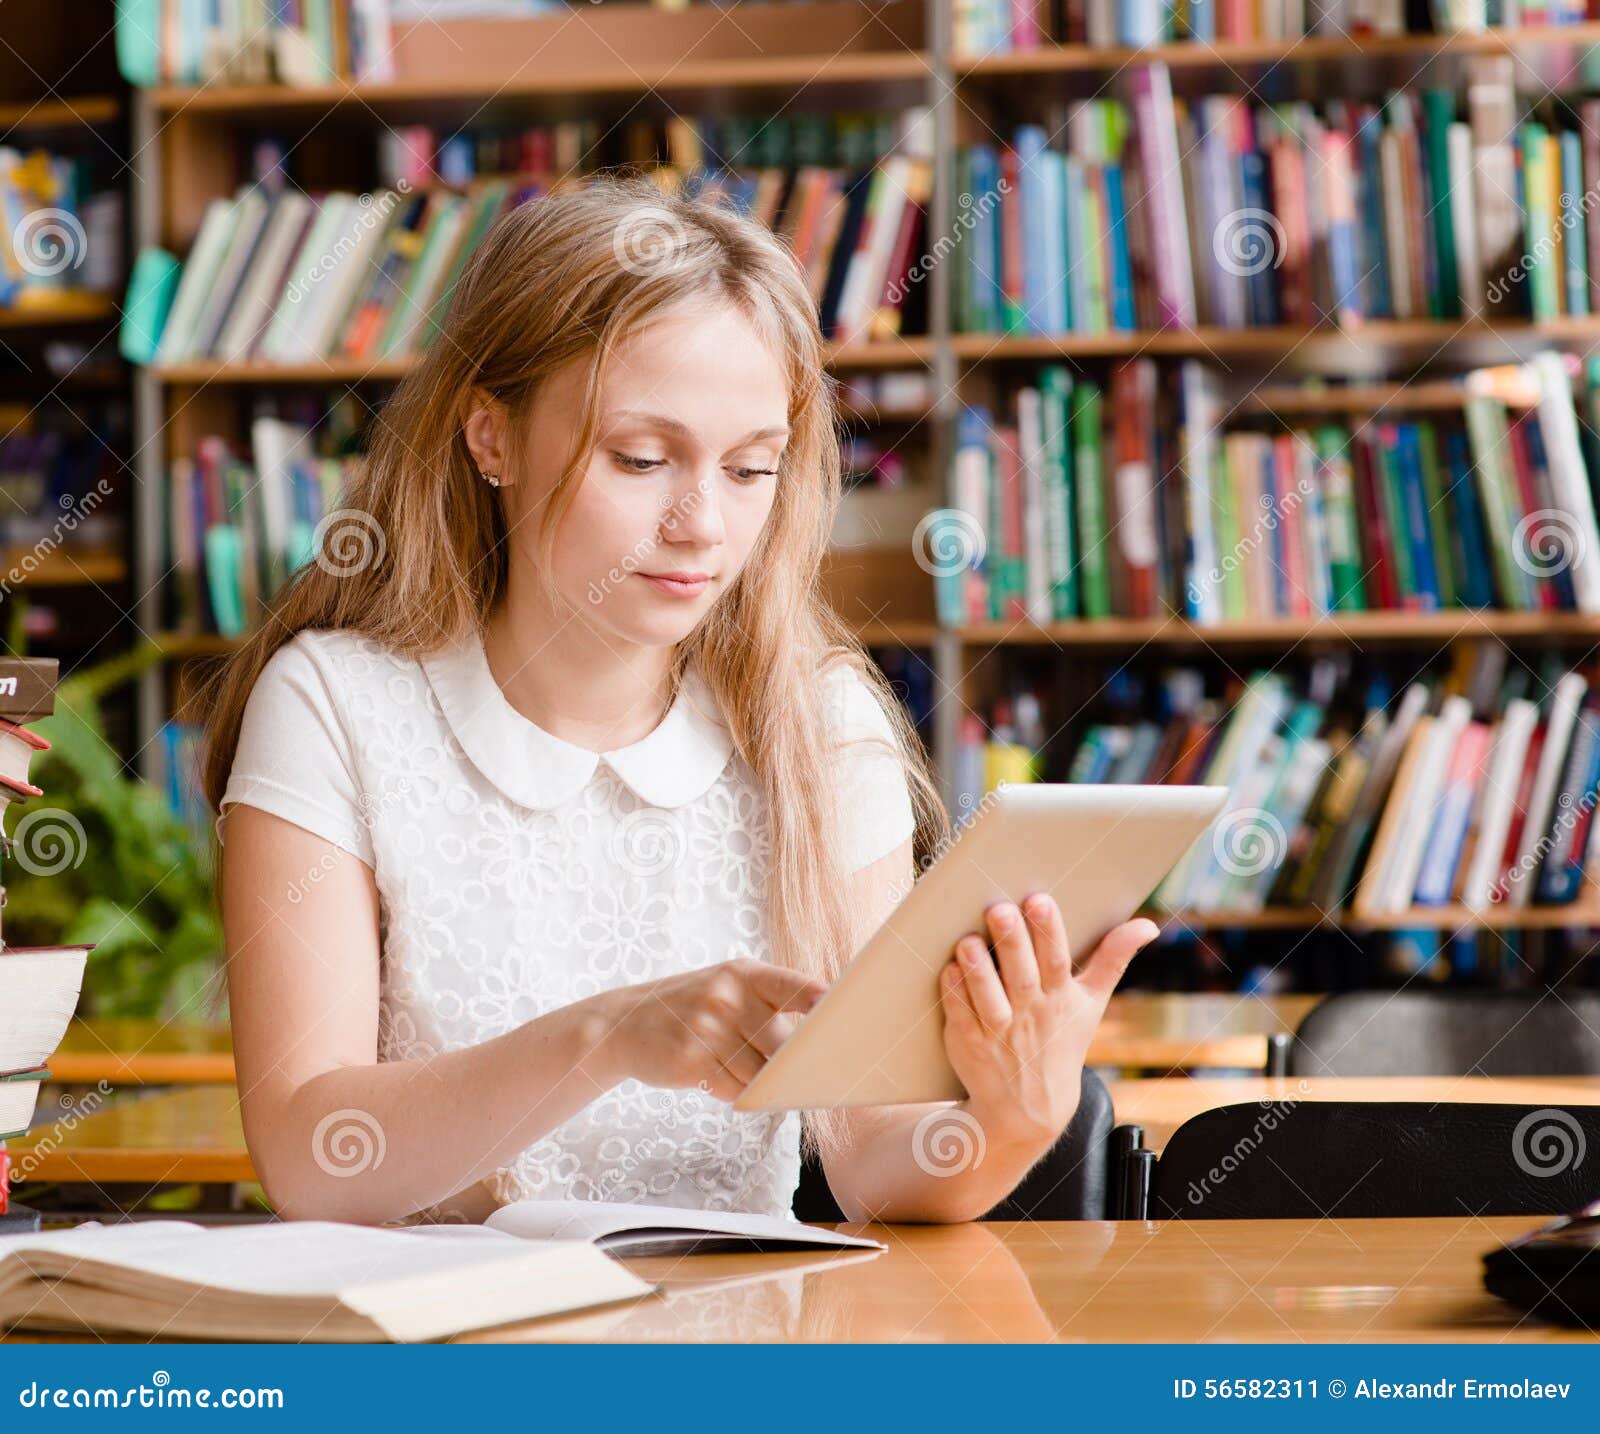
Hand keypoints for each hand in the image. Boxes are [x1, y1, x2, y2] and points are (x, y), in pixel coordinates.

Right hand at [597, 958, 826, 1101]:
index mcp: (744, 973)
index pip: (794, 986)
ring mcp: (707, 1028)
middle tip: (799, 1074)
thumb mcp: (727, 986)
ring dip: (760, 1083)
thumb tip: (819, 1043)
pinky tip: (717, 1076)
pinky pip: (735, 1090)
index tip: (843, 1015)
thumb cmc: (693, 1007)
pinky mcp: (691, 1061)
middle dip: (791, 1066)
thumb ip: (770, 1003)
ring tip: (737, 1067)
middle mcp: (727, 996)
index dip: (821, 1002)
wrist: (625, 1024)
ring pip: (761, 1074)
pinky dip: (735, 1092)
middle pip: (783, 1046)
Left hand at [939, 896, 1157, 1150]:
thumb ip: (1113, 959)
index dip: (1049, 932)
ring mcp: (998, 1031)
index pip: (1056, 961)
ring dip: (978, 969)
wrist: (1032, 1108)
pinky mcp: (969, 1043)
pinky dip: (954, 994)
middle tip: (998, 908)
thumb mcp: (1091, 1004)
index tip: (1040, 901)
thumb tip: (1149, 926)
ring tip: (967, 941)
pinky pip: (961, 1015)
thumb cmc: (1060, 1040)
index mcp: (1060, 998)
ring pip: (987, 997)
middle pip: (1021, 975)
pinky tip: (947, 969)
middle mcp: (1029, 1013)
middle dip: (1012, 942)